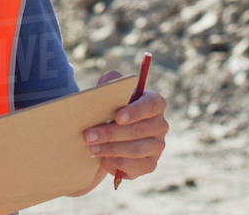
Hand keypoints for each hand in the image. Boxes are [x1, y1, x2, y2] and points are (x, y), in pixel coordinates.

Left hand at [74, 70, 168, 192]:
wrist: (110, 134)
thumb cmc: (111, 108)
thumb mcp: (110, 92)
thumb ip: (110, 82)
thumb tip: (107, 82)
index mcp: (155, 103)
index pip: (152, 105)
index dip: (136, 111)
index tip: (117, 117)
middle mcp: (160, 125)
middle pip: (139, 130)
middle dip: (110, 133)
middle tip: (88, 135)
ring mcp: (157, 146)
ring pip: (135, 150)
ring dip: (110, 149)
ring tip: (91, 148)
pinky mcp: (150, 164)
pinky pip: (135, 166)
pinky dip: (116, 163)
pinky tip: (102, 158)